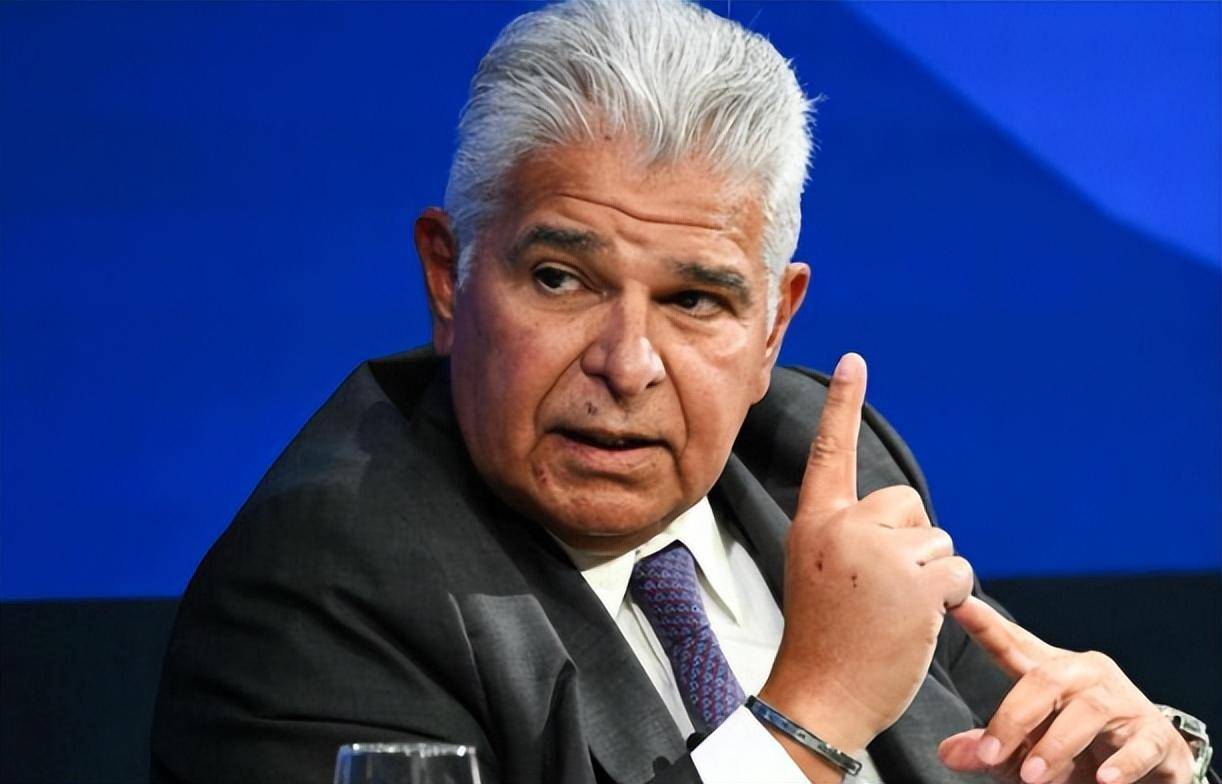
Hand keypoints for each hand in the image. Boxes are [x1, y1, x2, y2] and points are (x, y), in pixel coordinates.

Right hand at [759, 353, 974, 776]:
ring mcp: (879, 552)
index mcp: (815, 523)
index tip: (855, 360)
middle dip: (911, 545)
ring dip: (930, 579)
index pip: (831, 452)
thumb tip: (909, 525)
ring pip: (938, 542)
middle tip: (881, 591)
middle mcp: (844, 528)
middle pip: (908, 506)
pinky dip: (949, 600)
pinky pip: (957, 572)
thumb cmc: (824, 640)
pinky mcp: (915, 581)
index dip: (844, 404)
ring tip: (892, 613)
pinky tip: (916, 622)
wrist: (820, 694)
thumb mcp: (818, 571)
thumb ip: (852, 536)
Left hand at [939, 596, 1195, 783]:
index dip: (985, 624)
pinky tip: (1105, 780)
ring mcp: (1124, 701)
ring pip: (1088, 710)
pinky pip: (1141, 744)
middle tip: (991, 756)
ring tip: (1034, 778)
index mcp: (1050, 673)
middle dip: (1015, 718)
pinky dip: (1123, 764)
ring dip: (1057, 746)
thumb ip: (992, 750)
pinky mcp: (1156, 734)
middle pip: (1045, 679)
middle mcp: (1086, 676)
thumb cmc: (1078, 755)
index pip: (1012, 644)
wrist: (1148, 771)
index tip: (957, 602)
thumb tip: (948, 753)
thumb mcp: (1026, 754)